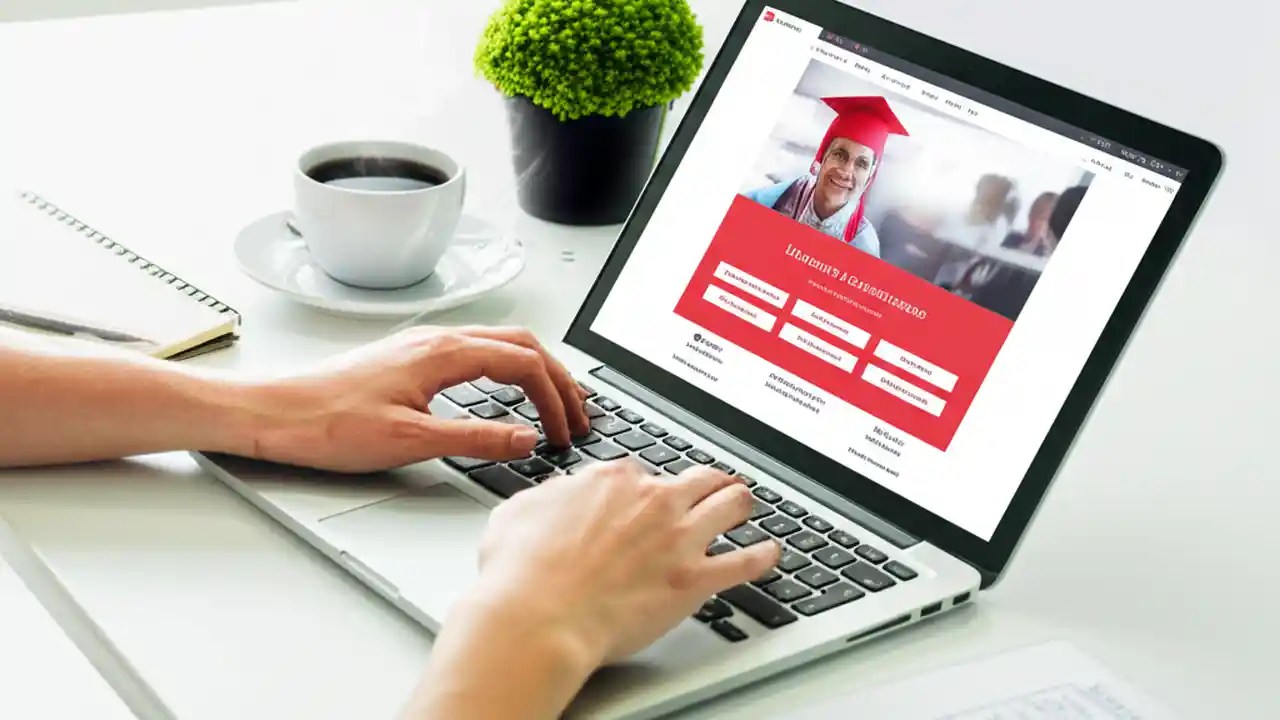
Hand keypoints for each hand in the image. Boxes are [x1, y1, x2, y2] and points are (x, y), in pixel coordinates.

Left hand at [245, 325, 590, 472]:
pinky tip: (506, 396)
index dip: (555, 397)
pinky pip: (477, 355)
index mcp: (443, 353)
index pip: (523, 362)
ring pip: (500, 346)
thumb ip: (476, 439)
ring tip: (556, 403)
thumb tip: (526, 439)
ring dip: (535, 372)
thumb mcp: (411, 441)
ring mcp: (423, 348)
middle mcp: (437, 340)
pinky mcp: (411, 362)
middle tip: (579, 414)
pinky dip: (507, 373)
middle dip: (558, 378)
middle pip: (520, 345)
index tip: (567, 430)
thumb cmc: (328, 425)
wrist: (274, 415)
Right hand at [475, 460, 779, 662]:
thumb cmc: (521, 572)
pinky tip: (769, 552)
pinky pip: (744, 562)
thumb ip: (546, 497)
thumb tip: (555, 495)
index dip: (644, 487)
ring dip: (740, 503)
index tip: (644, 497)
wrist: (539, 616)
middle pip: (696, 478)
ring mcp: (678, 538)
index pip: (642, 473)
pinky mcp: (694, 580)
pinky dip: (762, 556)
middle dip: (705, 481)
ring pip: (729, 506)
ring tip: (744, 505)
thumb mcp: (517, 512)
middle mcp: (652, 501)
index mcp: (611, 482)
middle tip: (711, 487)